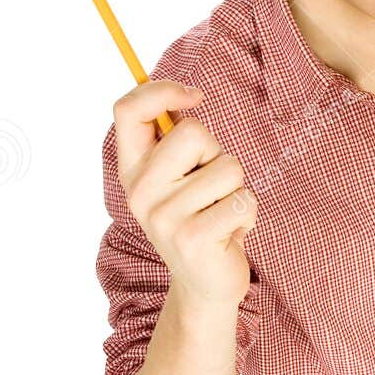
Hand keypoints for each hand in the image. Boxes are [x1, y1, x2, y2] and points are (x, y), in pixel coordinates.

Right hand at [112, 78, 257, 309]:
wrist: (204, 283)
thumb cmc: (199, 217)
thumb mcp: (178, 177)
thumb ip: (175, 141)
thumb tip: (186, 95)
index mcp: (132, 170)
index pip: (127, 110)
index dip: (161, 91)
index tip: (195, 97)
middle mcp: (140, 192)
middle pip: (194, 133)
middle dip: (217, 154)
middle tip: (210, 188)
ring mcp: (164, 217)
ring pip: (228, 167)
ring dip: (237, 189)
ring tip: (220, 213)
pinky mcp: (193, 238)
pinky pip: (243, 200)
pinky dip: (247, 213)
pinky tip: (229, 233)